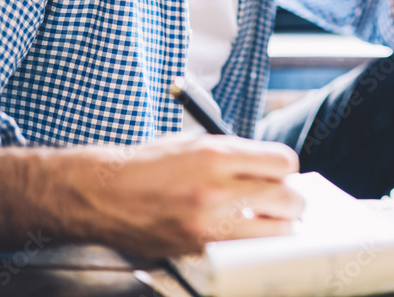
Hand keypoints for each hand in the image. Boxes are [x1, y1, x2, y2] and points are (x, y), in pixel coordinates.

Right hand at [78, 133, 303, 255]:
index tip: (277, 173)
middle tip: (281, 201)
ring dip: (277, 227)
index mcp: (216, 155)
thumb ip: (238, 155)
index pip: (283, 163)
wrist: (103, 193)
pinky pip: (244, 250)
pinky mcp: (197, 249)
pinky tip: (241, 233)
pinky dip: (250, 244)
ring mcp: (206, 225)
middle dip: (290, 201)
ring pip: (274, 234)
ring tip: (266, 220)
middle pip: (288, 200)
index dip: (284, 169)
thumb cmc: (151, 164)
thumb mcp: (196, 143)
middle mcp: (214, 190)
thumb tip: (276, 170)